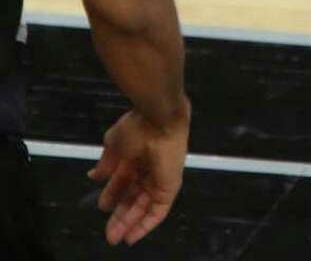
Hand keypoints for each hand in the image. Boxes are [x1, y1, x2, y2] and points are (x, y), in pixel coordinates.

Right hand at [89, 106, 188, 245]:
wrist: (158, 120)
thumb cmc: (135, 128)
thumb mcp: (113, 145)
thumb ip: (105, 163)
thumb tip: (94, 175)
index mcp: (134, 157)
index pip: (122, 182)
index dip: (111, 196)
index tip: (102, 207)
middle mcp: (147, 170)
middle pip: (132, 198)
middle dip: (120, 215)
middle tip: (109, 233)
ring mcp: (159, 179)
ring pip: (143, 207)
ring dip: (129, 223)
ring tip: (115, 237)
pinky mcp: (169, 188)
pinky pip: (158, 211)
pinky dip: (145, 224)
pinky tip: (132, 235)